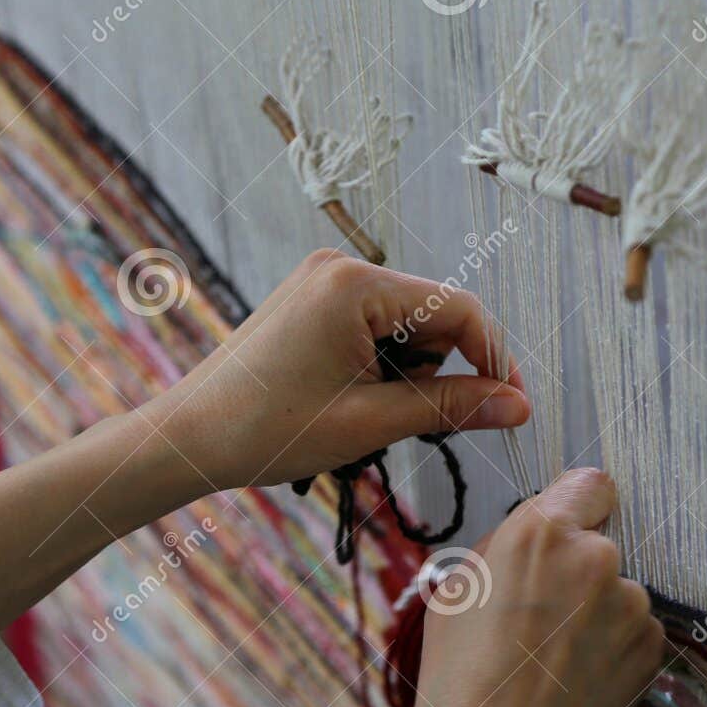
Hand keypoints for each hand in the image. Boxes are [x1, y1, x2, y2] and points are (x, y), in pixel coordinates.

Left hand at [148, 250, 529, 489]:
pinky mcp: (315, 299)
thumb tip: (519, 405)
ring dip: (407, 373)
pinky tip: (350, 397)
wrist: (187, 439)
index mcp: (355, 284)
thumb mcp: (371, 423)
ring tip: (361, 412)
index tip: (513, 405)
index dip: (496, 358)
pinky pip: (379, 326)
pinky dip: (383, 366)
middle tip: (399, 420)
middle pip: (436, 317)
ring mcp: (325, 280)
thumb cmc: (265, 431)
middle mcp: (341, 267)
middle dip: (436, 371)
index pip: (460, 310)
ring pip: (410, 326)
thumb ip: (451, 407)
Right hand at [413, 467, 665, 706]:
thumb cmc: (460, 685)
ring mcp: (631, 606)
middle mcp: (597, 559)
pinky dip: (612, 649)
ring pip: (618, 591)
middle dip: (577, 569)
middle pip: (601, 542)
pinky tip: (574, 681)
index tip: (565, 531)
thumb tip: (534, 535)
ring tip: (552, 661)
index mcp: (540, 533)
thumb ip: (505, 546)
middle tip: (540, 618)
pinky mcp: (651, 649)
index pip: (590, 484)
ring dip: (596, 613)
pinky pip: (633, 631)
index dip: (575, 508)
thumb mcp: (456, 592)